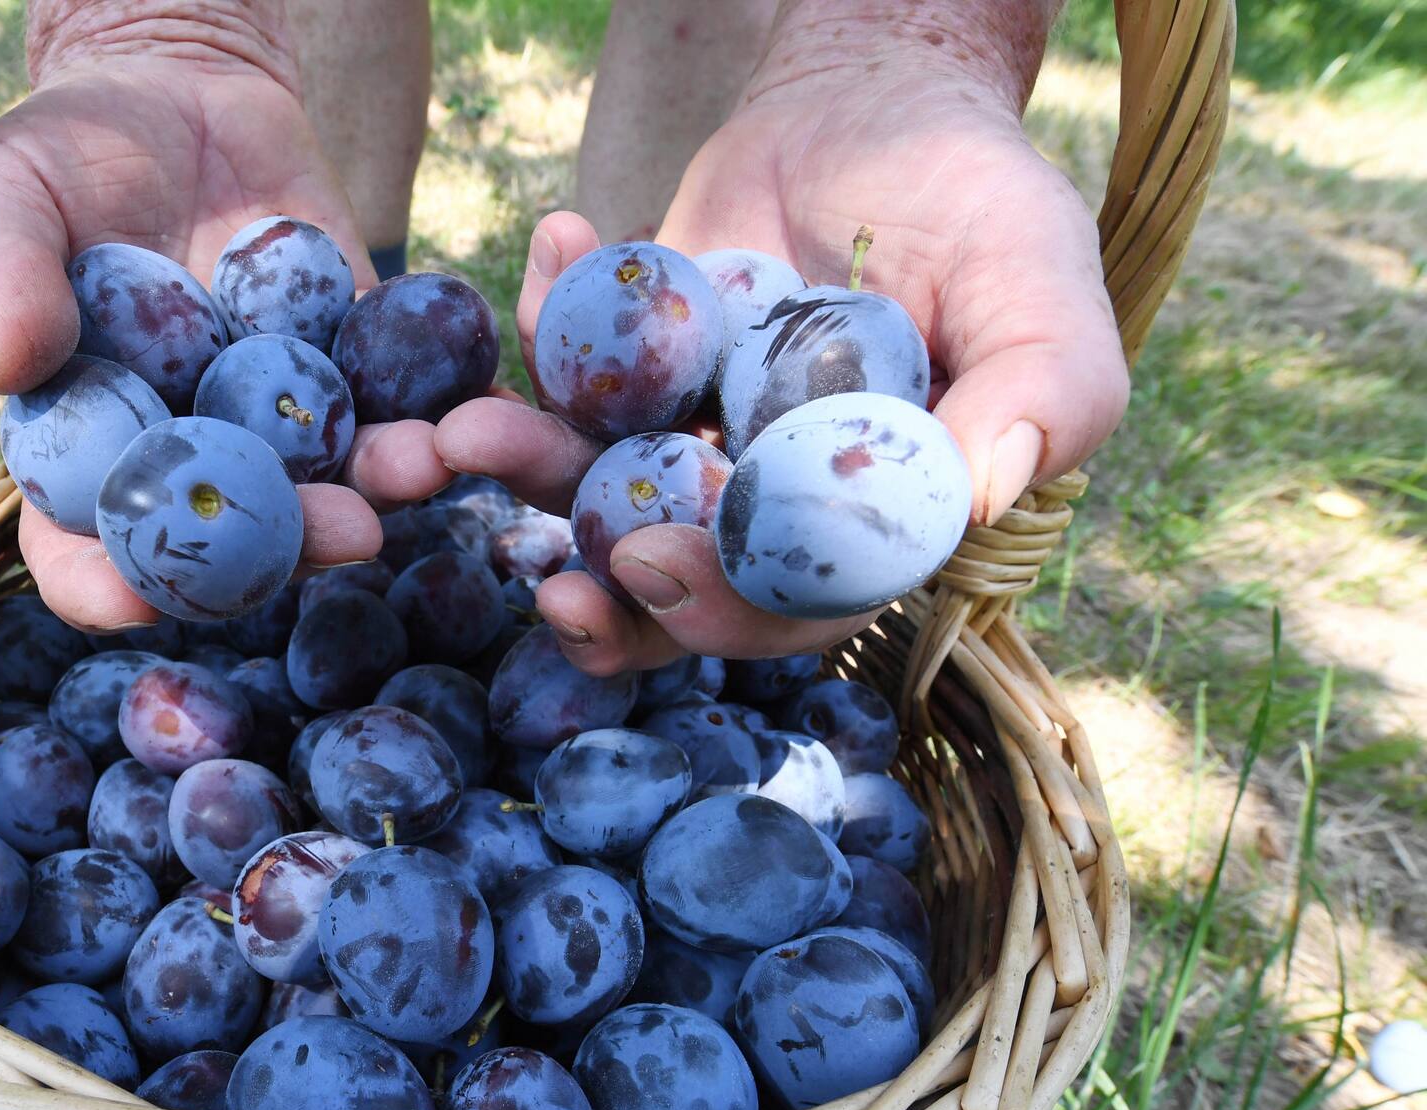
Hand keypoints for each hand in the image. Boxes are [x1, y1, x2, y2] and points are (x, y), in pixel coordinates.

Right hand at [0, 5, 421, 629]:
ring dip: (381, 484)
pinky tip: (486, 409)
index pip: (78, 550)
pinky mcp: (348, 368)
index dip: (102, 584)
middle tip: (344, 535)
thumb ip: (2, 274)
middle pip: (229, 540)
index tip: (133, 600)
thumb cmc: (59, 156)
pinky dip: (440, 409)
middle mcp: (186, 459)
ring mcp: (273, 422)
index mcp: (84, 452)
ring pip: (327, 480)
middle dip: (290, 548)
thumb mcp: (3, 193)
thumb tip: (8, 361)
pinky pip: (396, 400)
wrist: (172, 89)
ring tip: (424, 463)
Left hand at [435, 23, 1127, 673]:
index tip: (650, 570)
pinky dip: (541, 322)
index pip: (792, 601)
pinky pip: (567, 371)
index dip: (723, 609)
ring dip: (527, 471)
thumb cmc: (986, 204)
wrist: (891, 101)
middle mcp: (764, 501)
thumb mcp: (1041, 287)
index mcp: (863, 523)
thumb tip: (979, 497)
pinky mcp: (629, 368)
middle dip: (603, 590)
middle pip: (675, 581)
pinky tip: (554, 241)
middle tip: (544, 577)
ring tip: (466, 432)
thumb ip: (1043, 393)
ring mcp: (687, 436)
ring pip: (595, 490)